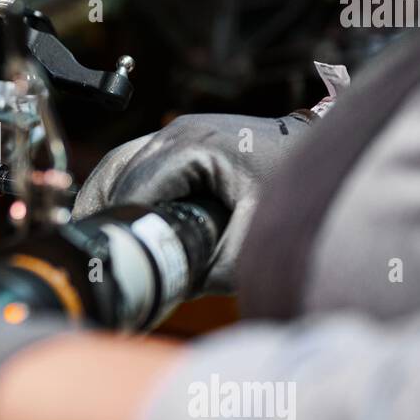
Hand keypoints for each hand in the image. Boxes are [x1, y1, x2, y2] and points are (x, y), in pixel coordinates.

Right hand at [73, 113, 311, 293]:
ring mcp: (178, 132)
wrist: (326, 163)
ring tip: (97, 244)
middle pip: (115, 172)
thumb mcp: (253, 241)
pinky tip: (117, 222)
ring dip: (106, 202)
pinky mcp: (181, 140)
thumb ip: (206, 268)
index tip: (108, 264)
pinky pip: (135, 163)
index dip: (118, 228)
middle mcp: (179, 131)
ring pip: (118, 165)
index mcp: (195, 146)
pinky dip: (122, 191)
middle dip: (102, 215)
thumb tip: (160, 287)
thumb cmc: (299, 193)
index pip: (133, 188)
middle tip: (93, 259)